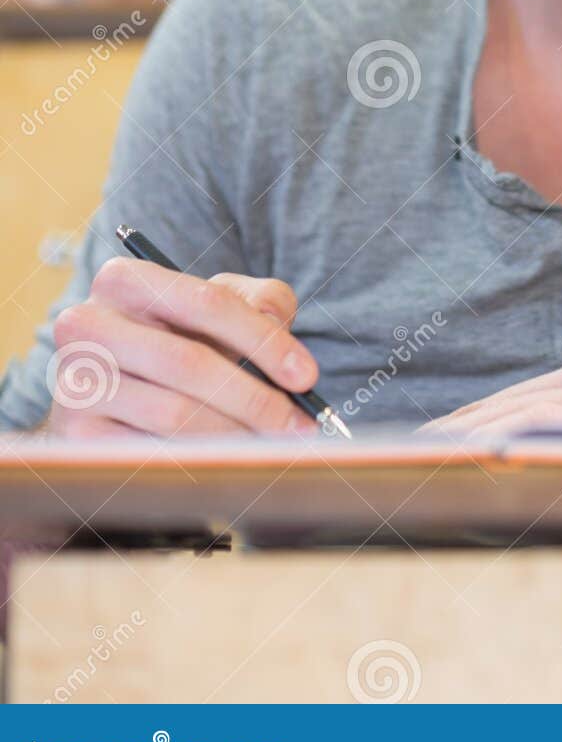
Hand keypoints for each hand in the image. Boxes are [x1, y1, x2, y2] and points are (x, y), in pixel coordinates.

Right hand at [42, 257, 320, 439]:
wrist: (112, 387)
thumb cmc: (177, 337)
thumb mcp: (218, 306)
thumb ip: (260, 300)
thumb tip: (278, 321)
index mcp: (124, 279)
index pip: (206, 302)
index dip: (263, 339)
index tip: (306, 375)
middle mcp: (86, 324)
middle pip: (189, 362)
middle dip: (255, 398)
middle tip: (300, 426)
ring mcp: (74, 381)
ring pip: (172, 413)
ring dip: (235, 434)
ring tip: (274, 446)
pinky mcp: (75, 433)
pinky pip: (150, 452)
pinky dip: (199, 460)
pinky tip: (230, 462)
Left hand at [419, 345, 561, 439]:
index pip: (530, 395)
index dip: (482, 417)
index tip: (441, 439)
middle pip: (516, 398)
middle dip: (463, 424)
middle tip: (412, 450)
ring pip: (525, 407)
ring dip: (472, 430)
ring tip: (425, 452)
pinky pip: (558, 421)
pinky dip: (513, 431)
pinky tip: (478, 448)